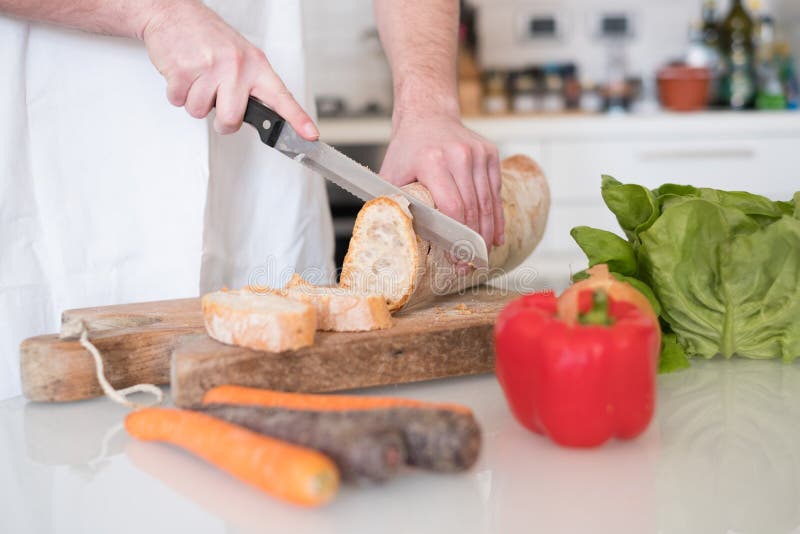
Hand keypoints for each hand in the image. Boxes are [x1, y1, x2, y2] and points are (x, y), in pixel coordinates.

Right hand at [141, 0, 317, 137]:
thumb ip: (252, 85)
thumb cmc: (207, 36)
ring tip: (198, 77)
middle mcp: (236, 67)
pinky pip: (179, 101)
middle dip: (221, 120)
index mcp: (255, 64)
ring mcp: (210, 68)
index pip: (282, 97)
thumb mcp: (240, 56)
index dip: (297, 119)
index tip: (310, 135)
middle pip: (231, 120)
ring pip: (201, 112)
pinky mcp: (184, 71)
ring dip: (194, 100)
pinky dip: (177, 92)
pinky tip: (184, 73)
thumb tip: (262, 115)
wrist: (173, 12)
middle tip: (217, 101)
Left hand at [380, 113, 504, 248]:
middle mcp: (459, 155)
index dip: (456, 238)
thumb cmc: (407, 149)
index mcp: (433, 161)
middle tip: (469, 266)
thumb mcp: (391, 172)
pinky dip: (497, 217)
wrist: (428, 115)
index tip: (455, 260)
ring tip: (482, 257)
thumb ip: (390, 201)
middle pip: (473, 209)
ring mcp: (478, 154)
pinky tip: (495, 237)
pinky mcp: (491, 155)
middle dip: (472, 242)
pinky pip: (496, 192)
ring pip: (488, 203)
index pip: (452, 207)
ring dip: (486, 234)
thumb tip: (386, 235)